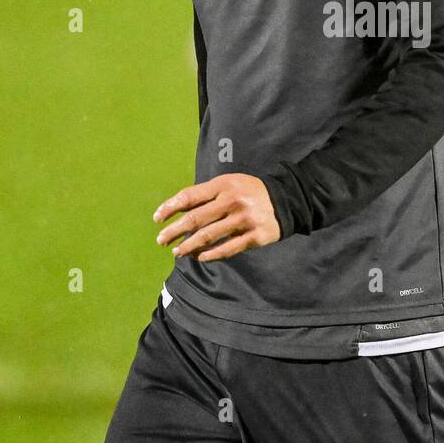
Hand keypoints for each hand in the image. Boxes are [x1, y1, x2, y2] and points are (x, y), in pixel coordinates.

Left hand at [154, 173, 280, 261]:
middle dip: (174, 231)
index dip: (170, 207)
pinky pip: (228, 248)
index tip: (157, 219)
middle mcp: (232, 201)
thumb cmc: (250, 192)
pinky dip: (211, 254)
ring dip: (189, 246)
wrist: (286, 199)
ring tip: (177, 252)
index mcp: (223, 185)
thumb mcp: (229, 184)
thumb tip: (177, 209)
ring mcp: (244, 219)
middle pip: (195, 219)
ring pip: (209, 236)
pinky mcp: (255, 236)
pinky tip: (199, 257)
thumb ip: (206, 194)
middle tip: (161, 241)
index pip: (189, 196)